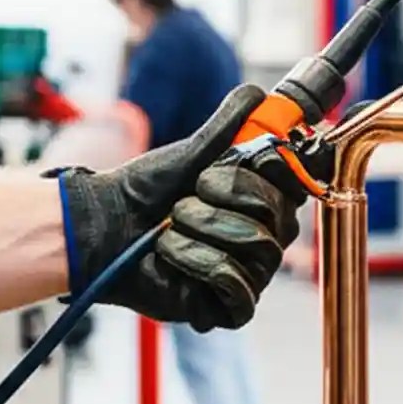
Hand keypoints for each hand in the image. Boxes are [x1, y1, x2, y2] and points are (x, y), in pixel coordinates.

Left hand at [55, 85, 310, 330]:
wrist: (102, 226)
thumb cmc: (146, 191)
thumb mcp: (192, 150)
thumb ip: (230, 123)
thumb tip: (257, 95)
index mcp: (264, 201)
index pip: (300, 185)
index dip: (281, 171)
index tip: (257, 157)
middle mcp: (265, 238)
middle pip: (280, 217)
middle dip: (227, 198)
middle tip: (189, 194)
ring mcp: (250, 275)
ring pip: (257, 249)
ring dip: (203, 228)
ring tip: (171, 225)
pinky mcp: (228, 308)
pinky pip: (238, 287)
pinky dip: (199, 263)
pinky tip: (170, 255)